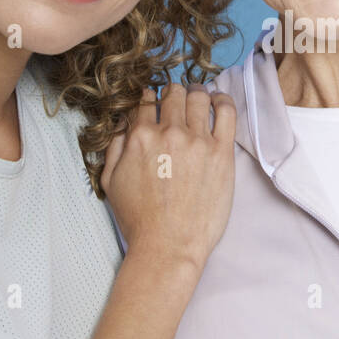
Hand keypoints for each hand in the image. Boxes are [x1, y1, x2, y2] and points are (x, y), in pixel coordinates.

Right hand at [100, 83, 236, 270]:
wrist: (169, 246)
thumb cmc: (139, 220)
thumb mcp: (111, 181)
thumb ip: (115, 146)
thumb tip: (124, 122)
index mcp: (140, 137)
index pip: (146, 101)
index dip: (150, 99)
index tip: (156, 102)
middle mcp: (169, 133)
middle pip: (173, 93)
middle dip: (173, 93)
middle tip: (178, 100)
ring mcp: (198, 141)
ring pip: (199, 98)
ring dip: (196, 94)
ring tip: (198, 99)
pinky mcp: (222, 152)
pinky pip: (227, 112)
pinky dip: (222, 100)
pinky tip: (219, 102)